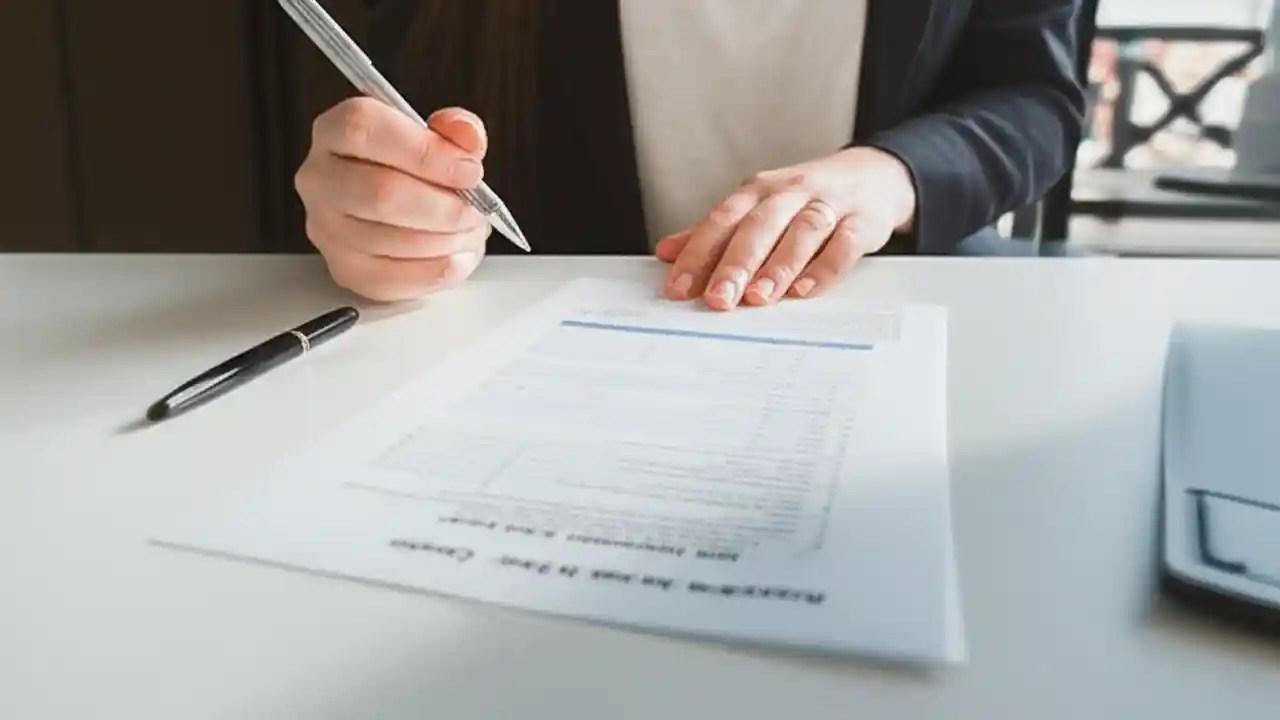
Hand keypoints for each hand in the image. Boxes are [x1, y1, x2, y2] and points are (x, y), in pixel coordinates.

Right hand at [295, 98, 491, 301]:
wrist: (399, 210)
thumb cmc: (413, 170)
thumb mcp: (439, 137)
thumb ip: (457, 130)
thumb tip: (467, 138)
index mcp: (335, 132)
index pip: (365, 129)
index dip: (426, 151)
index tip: (469, 170)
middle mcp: (319, 179)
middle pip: (380, 192)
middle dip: (443, 206)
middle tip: (475, 209)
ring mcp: (326, 229)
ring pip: (391, 239)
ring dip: (447, 239)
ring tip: (469, 230)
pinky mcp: (344, 269)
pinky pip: (395, 278)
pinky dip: (438, 269)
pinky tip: (456, 255)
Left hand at [655, 147, 916, 309]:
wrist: (873, 174)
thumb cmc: (805, 198)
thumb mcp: (758, 207)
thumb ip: (716, 233)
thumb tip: (666, 253)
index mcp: (757, 190)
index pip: (722, 221)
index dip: (699, 254)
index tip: (679, 288)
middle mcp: (790, 192)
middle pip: (759, 227)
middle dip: (736, 264)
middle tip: (718, 299)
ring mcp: (828, 204)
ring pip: (801, 233)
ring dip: (778, 267)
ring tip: (758, 298)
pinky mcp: (862, 221)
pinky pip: (843, 245)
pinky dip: (824, 269)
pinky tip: (804, 291)